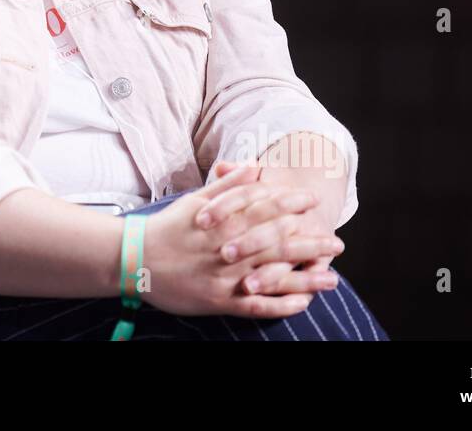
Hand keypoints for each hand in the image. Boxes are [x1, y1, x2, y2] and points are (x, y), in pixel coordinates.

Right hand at [139, 165, 341, 317]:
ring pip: (272, 276)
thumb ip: (227, 186)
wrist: (134, 260)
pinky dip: (280, 305)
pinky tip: (302, 303)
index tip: (313, 202)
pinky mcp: (218, 301)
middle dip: (310, 243)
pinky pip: (255, 305)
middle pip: (276, 243)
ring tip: (332, 278)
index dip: (291, 205)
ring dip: (305, 277)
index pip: (263, 209)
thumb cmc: (167, 228)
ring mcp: (224, 277)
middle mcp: (227, 249)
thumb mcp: (195, 201)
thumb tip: (253, 166)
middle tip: (337, 243)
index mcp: (222, 221)